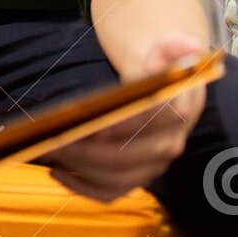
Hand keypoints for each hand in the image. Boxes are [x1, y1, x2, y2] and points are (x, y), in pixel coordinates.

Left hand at [47, 34, 205, 202]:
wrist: (163, 96)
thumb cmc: (156, 72)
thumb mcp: (164, 52)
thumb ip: (171, 46)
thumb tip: (188, 42)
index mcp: (176, 115)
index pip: (150, 124)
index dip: (122, 126)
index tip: (92, 124)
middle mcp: (168, 147)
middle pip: (127, 157)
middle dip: (88, 152)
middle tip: (53, 140)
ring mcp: (152, 167)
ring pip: (117, 180)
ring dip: (80, 171)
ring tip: (49, 153)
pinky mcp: (136, 180)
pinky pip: (110, 194)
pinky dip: (83, 189)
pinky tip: (58, 173)